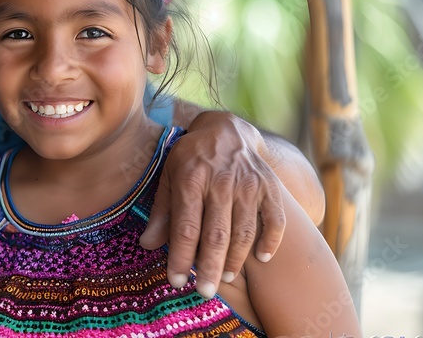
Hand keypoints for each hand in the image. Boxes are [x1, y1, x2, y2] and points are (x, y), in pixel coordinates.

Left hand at [139, 111, 286, 298]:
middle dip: (209, 268)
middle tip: (204, 292)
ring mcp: (248, 184)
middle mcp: (220, 181)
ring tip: (225, 277)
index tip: (176, 281)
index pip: (186, 227)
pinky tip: (260, 258)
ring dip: (235, 259)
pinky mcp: (269, 186)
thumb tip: (147, 245)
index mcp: (190, 178)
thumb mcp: (169, 177)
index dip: (181, 257)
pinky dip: (270, 241)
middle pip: (216, 234)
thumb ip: (161, 212)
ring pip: (243, 231)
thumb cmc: (191, 158)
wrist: (226, 131)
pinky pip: (275, 219)